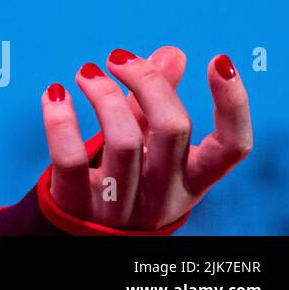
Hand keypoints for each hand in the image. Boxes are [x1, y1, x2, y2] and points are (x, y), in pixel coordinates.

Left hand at [40, 46, 252, 229]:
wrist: (82, 235)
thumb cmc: (127, 182)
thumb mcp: (150, 149)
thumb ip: (159, 102)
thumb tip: (172, 54)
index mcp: (193, 180)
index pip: (231, 147)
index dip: (233, 104)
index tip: (218, 60)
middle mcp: (164, 196)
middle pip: (173, 129)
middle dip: (149, 81)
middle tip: (118, 58)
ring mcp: (121, 204)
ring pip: (123, 139)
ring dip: (104, 93)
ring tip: (86, 72)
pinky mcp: (77, 203)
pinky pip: (70, 157)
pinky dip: (61, 119)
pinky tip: (55, 93)